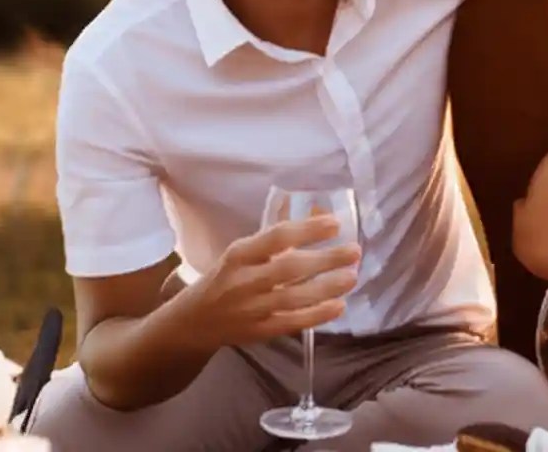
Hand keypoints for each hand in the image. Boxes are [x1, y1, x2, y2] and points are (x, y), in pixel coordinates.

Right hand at [178, 216, 360, 348]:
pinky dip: (317, 315)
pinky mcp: (259, 331)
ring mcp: (251, 309)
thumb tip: (319, 216)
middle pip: (288, 268)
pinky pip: (292, 323)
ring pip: (293, 297)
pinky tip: (339, 306)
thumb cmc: (225, 278)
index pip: (275, 237)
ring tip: (352, 277)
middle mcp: (244, 281)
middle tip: (354, 251)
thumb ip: (275, 240)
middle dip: (324, 259)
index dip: (307, 229)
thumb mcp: (242, 254)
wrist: (194, 322)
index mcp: (239, 254)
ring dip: (326, 287)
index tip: (335, 223)